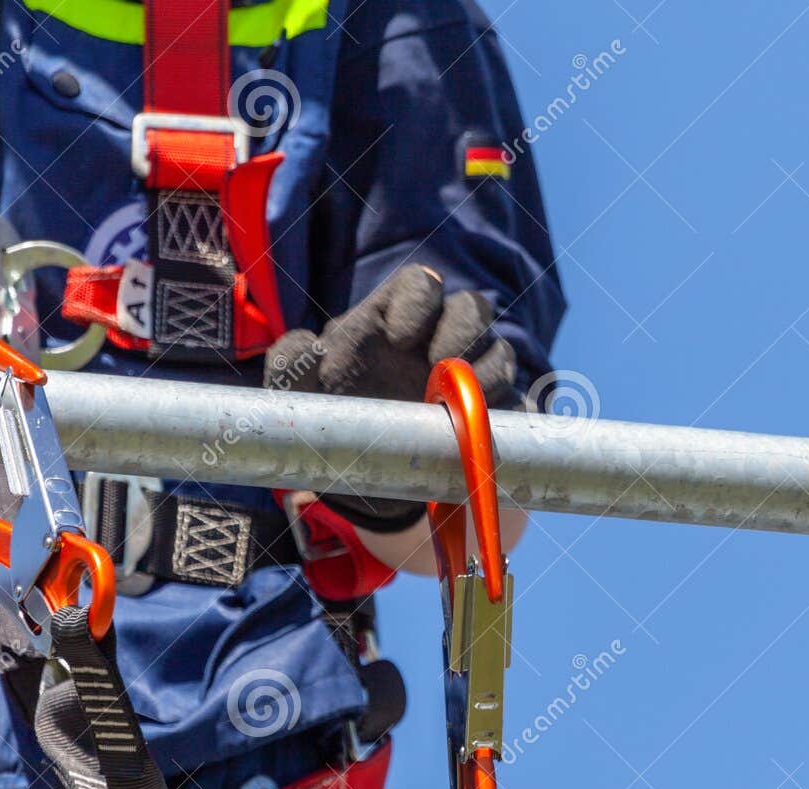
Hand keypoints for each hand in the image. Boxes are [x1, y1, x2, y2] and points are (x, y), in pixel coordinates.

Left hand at [264, 267, 516, 529]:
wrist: (369, 484)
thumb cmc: (335, 425)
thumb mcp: (301, 397)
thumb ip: (290, 364)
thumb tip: (305, 344)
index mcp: (396, 324)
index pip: (420, 284)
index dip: (417, 300)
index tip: (397, 337)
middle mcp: (440, 344)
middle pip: (473, 308)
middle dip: (461, 329)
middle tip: (438, 363)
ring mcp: (473, 380)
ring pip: (501, 353)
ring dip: (486, 372)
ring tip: (454, 406)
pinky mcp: (495, 417)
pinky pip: (519, 406)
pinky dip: (506, 414)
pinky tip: (481, 433)